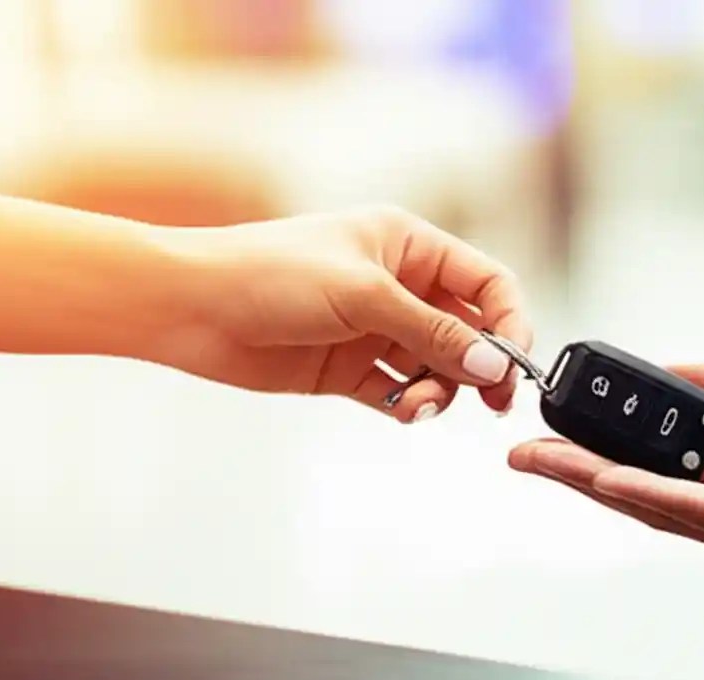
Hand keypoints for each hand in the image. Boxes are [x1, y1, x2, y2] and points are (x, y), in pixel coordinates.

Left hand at [152, 207, 530, 421]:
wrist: (189, 307)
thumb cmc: (267, 274)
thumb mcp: (365, 297)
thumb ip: (435, 334)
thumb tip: (495, 365)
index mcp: (408, 245)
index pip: (484, 282)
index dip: (508, 320)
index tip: (515, 361)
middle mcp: (398, 285)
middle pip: (468, 330)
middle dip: (483, 365)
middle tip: (494, 400)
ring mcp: (374, 328)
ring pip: (437, 367)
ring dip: (442, 390)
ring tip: (421, 405)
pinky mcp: (349, 367)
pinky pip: (402, 390)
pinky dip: (411, 405)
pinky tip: (404, 410)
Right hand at [509, 344, 703, 567]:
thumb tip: (660, 372)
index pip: (662, 458)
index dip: (609, 441)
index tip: (564, 415)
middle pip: (649, 490)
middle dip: (582, 470)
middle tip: (524, 451)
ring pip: (665, 509)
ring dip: (600, 485)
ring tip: (545, 462)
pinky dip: (653, 496)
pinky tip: (609, 477)